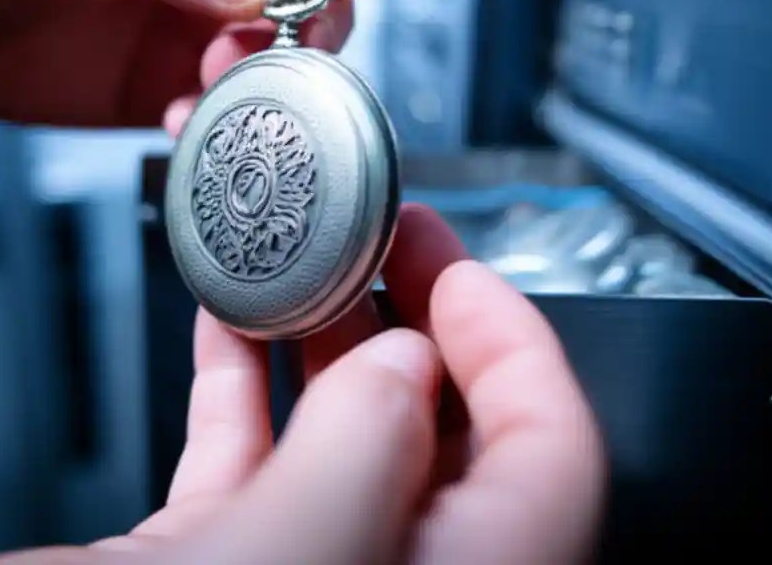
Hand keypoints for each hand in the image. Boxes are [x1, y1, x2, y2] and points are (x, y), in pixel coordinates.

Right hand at [0, 205, 606, 563]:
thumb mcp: (296, 548)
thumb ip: (371, 445)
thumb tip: (408, 367)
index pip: (548, 461)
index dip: (517, 349)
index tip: (463, 271)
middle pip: (447, 437)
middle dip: (416, 321)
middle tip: (385, 237)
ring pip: (342, 440)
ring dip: (325, 339)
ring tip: (309, 258)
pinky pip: (248, 457)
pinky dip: (241, 382)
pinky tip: (223, 319)